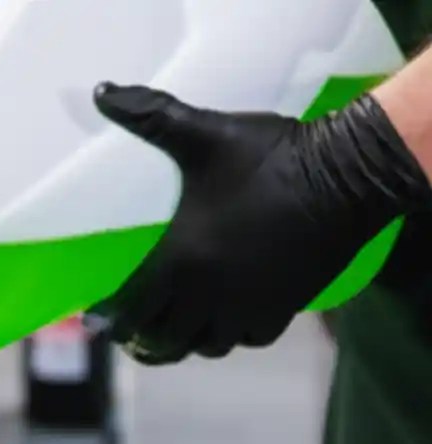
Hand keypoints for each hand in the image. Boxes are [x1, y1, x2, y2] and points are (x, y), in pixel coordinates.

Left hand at [90, 83, 431, 363]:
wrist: (348, 174)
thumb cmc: (271, 157)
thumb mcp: (202, 135)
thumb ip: (149, 116)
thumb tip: (102, 92)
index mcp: (181, 261)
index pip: (132, 311)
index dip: (110, 320)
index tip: (99, 319)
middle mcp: (210, 295)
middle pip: (164, 340)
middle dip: (142, 340)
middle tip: (130, 331)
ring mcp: (248, 306)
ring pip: (206, 346)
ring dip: (185, 341)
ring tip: (174, 326)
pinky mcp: (284, 307)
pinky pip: (248, 340)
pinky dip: (231, 337)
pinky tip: (224, 322)